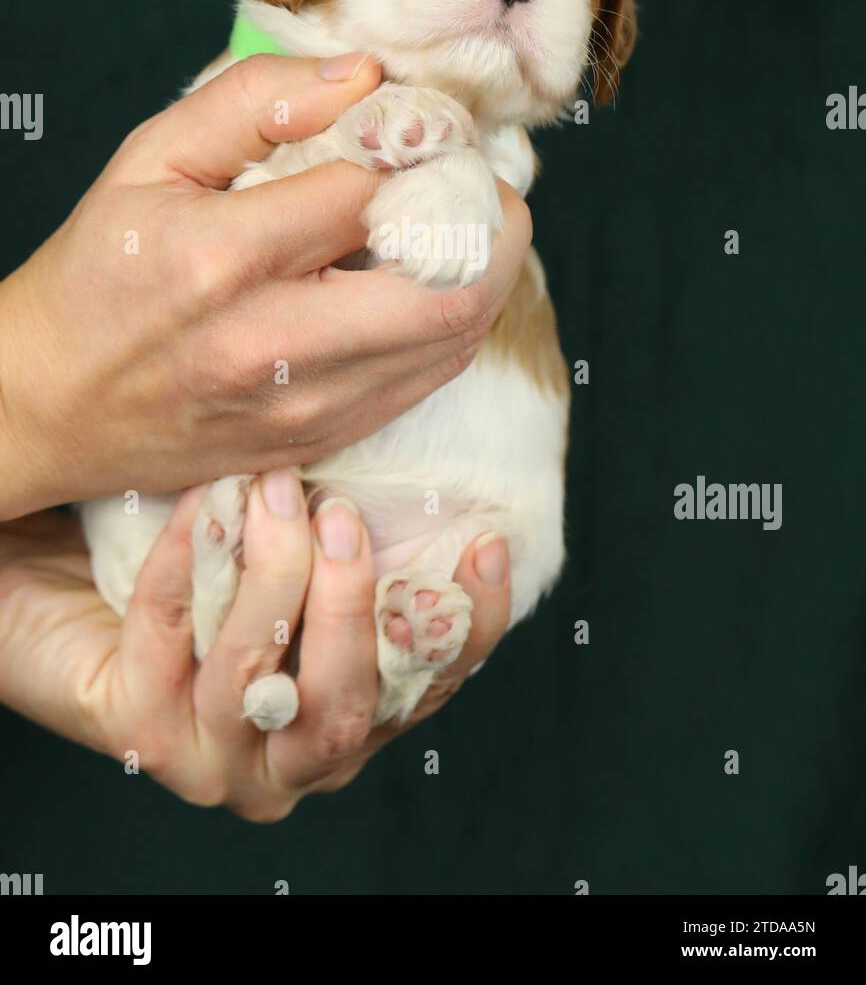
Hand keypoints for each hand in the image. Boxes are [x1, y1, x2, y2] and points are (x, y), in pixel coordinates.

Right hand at [0, 52, 531, 517]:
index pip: (372, 191)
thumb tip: (364, 77)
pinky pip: (426, 380)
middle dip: (495, 225)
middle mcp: (275, 345)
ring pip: (453, 340)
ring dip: (484, 274)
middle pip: (448, 288)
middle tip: (481, 185)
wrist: (50, 406)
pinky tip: (425, 284)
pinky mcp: (320, 439)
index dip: (419, 150)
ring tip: (459, 228)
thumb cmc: (97, 275)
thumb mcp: (150, 160)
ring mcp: (305, 406)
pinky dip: (449, 323)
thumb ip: (254, 101)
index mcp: (224, 259)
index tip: (422, 130)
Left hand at [0, 485, 510, 818]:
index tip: (484, 541)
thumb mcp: (304, 547)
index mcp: (354, 716)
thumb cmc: (208, 565)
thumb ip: (362, 530)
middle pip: (350, 707)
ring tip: (268, 489)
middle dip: (350, 604)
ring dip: (270, 575)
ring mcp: (216, 758)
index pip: (432, 684)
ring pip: (260, 682)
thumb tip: (440, 448)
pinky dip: (188, 561)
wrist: (70, 588)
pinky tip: (199, 499)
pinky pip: (172, 640)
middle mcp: (294, 758)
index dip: (469, 621)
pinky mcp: (141, 736)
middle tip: (340, 512)